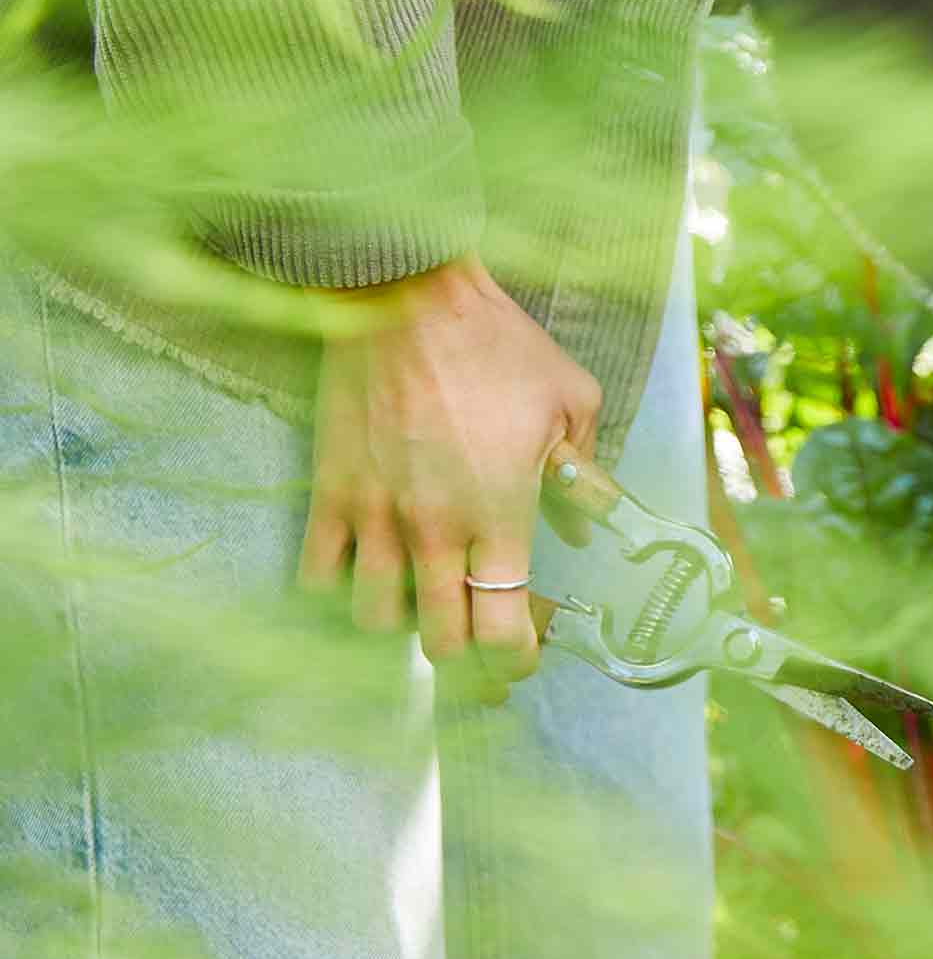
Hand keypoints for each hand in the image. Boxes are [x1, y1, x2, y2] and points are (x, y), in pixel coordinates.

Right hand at [300, 256, 600, 695]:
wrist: (408, 300)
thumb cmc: (499, 347)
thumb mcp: (572, 402)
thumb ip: (585, 474)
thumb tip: (589, 526)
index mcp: (500, 516)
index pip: (503, 626)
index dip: (515, 658)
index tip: (523, 659)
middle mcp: (434, 531)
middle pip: (439, 639)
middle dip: (462, 657)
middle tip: (474, 650)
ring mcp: (374, 517)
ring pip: (374, 618)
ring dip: (400, 623)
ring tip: (419, 605)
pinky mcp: (329, 493)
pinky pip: (318, 574)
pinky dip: (337, 588)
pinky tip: (360, 574)